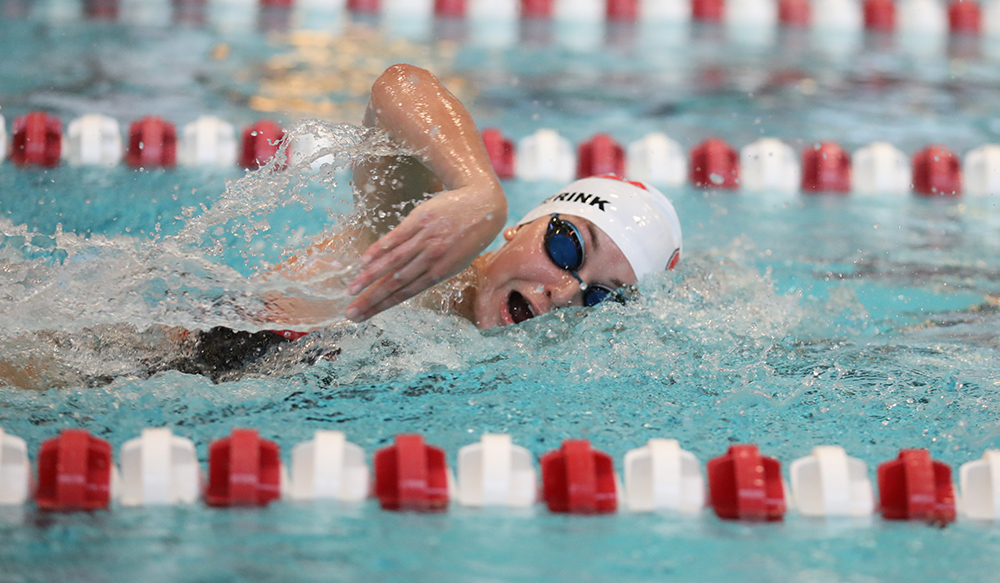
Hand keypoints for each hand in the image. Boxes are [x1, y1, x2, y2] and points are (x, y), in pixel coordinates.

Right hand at [344, 182, 504, 321]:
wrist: (483, 204)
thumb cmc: (468, 237)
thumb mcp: (456, 260)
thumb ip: (431, 272)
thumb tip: (404, 284)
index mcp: (441, 272)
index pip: (406, 294)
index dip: (383, 306)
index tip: (364, 317)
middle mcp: (432, 258)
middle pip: (395, 282)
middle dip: (371, 299)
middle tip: (351, 312)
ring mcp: (425, 238)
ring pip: (393, 262)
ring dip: (370, 277)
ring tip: (352, 289)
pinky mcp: (420, 220)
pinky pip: (396, 237)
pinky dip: (378, 250)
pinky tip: (363, 261)